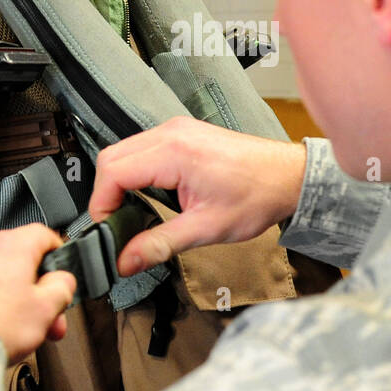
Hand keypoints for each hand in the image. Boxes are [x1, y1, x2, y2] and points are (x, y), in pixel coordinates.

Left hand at [0, 225, 76, 364]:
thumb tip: (63, 280)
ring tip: (22, 330)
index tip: (62, 273)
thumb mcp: (46, 309)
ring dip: (14, 299)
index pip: (43, 235)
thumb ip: (62, 287)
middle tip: (49, 317)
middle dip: (38, 291)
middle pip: (20, 261)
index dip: (58, 255)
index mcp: (10, 246)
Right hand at [88, 116, 306, 276]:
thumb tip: (125, 261)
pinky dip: (136, 171)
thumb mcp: (206, 229)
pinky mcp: (182, 133)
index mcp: (175, 152)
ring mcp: (176, 129)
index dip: (101, 204)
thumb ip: (160, 244)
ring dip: (120, 182)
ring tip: (133, 214)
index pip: (113, 171)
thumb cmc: (257, 196)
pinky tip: (150, 195)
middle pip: (111, 157)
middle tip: (116, 225)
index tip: (107, 230)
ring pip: (125, 151)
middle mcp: (171, 133)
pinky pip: (143, 148)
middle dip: (106, 194)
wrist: (288, 176)